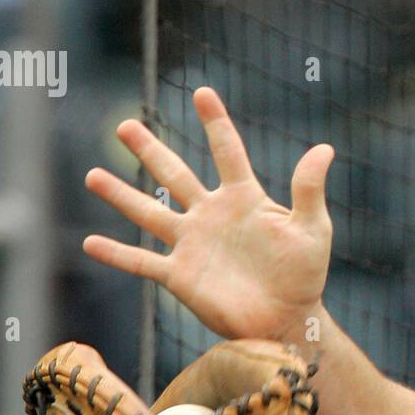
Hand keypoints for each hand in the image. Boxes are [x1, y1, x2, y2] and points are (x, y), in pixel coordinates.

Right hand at [84, 86, 333, 343]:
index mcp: (243, 200)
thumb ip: (309, 189)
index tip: (202, 93)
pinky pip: (142, 262)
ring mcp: (193, 245)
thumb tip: (324, 148)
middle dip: (150, 150)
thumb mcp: (312, 230)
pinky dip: (116, 253)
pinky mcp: (181, 276)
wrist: (289, 321)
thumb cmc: (304, 276)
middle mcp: (211, 216)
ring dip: (121, 194)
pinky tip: (90, 242)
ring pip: (149, 213)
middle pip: (174, 175)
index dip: (215, 123)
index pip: (227, 152)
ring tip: (92, 175)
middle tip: (125, 125)